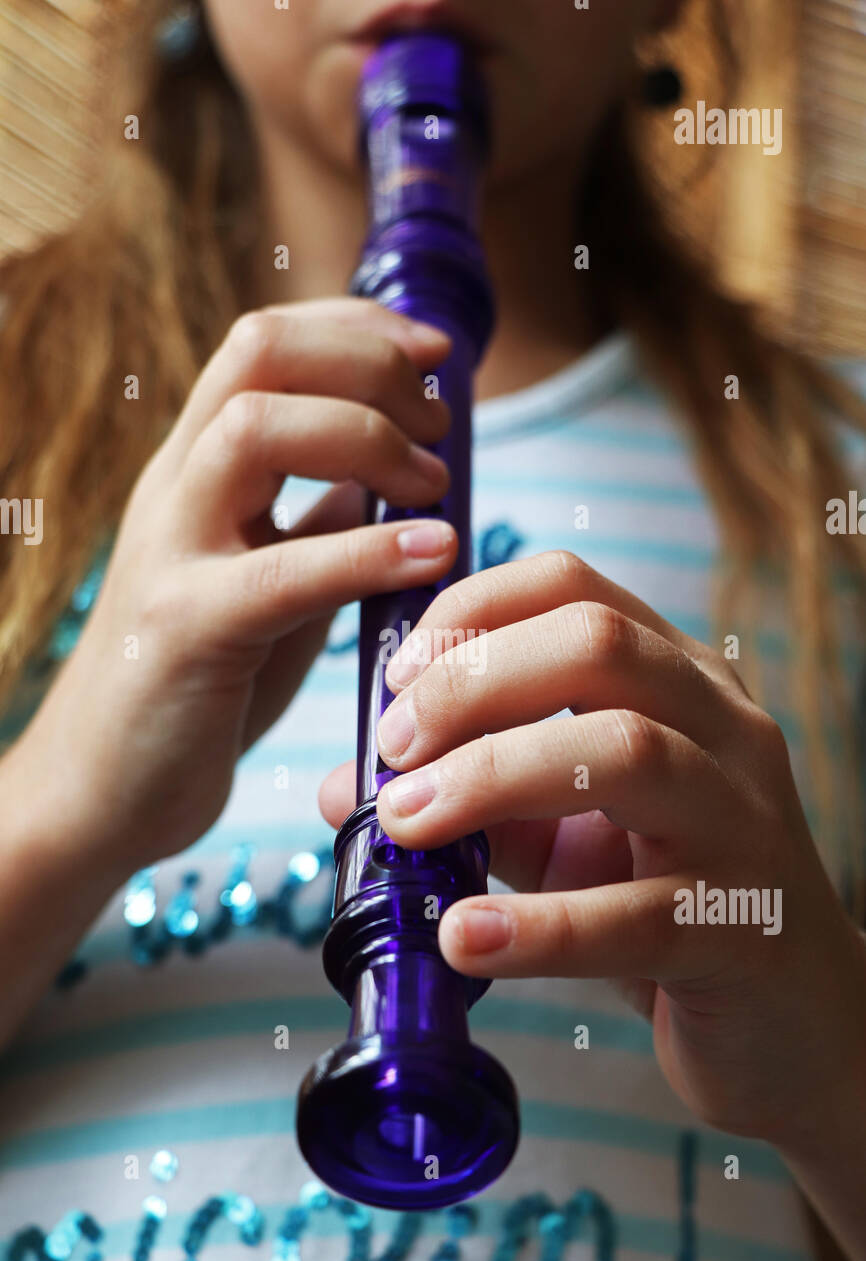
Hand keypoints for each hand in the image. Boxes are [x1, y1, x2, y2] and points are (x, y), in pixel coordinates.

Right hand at [13, 298, 457, 873]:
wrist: (101, 792)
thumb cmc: (198, 687)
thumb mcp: (269, 580)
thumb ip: (316, 520)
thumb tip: (391, 469)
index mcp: (195, 471)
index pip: (266, 342)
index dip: (358, 326)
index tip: (434, 353)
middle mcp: (174, 492)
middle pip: (259, 355)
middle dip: (369, 365)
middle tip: (442, 420)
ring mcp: (172, 555)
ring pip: (254, 431)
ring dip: (368, 437)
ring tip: (435, 486)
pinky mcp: (187, 634)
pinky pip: (283, 570)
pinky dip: (370, 551)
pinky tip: (436, 553)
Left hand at [320, 549, 865, 1154]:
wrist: (789, 1023)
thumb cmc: (663, 902)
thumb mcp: (560, 833)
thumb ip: (467, 796)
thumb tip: (346, 782)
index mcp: (679, 683)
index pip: (573, 590)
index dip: (470, 615)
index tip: (395, 678)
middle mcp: (722, 731)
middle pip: (598, 647)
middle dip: (472, 682)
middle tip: (394, 748)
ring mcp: (743, 824)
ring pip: (626, 752)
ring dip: (492, 776)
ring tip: (407, 824)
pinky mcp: (743, 930)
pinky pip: (638, 915)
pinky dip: (540, 926)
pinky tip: (464, 936)